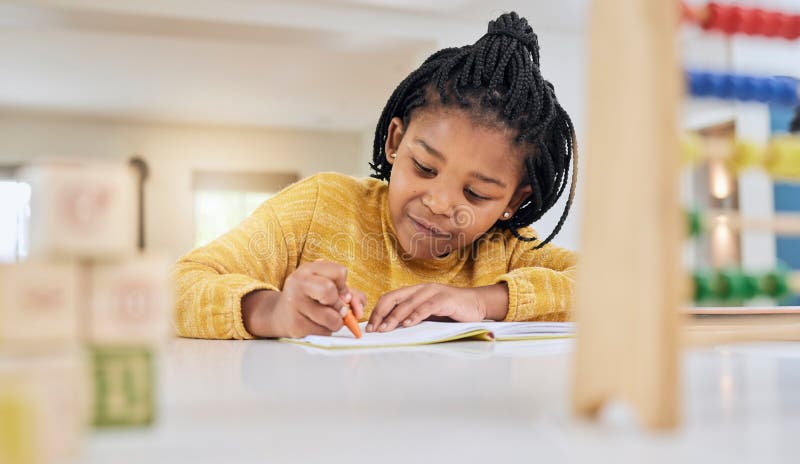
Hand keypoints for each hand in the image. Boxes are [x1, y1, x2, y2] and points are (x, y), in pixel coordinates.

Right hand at [242, 260, 365, 337]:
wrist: (282, 314)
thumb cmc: (311, 299)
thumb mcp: (330, 288)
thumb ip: (351, 295)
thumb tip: (358, 310)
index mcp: (309, 269)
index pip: (339, 272)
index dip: (345, 287)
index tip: (341, 295)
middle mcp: (298, 282)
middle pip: (329, 291)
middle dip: (339, 305)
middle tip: (336, 309)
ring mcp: (294, 303)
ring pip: (331, 317)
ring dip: (336, 322)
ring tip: (327, 319)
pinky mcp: (295, 324)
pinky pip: (323, 332)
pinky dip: (325, 331)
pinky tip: (315, 325)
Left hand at [366, 283, 488, 332]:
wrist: (476, 304)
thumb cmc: (450, 311)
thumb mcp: (427, 313)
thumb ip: (411, 316)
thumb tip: (389, 328)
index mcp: (414, 291)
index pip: (389, 298)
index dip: (377, 311)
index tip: (370, 327)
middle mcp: (421, 289)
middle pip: (394, 298)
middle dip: (381, 314)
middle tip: (374, 329)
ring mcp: (433, 292)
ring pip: (408, 303)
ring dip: (395, 317)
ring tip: (386, 329)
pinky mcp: (445, 299)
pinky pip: (427, 307)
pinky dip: (416, 315)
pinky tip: (408, 324)